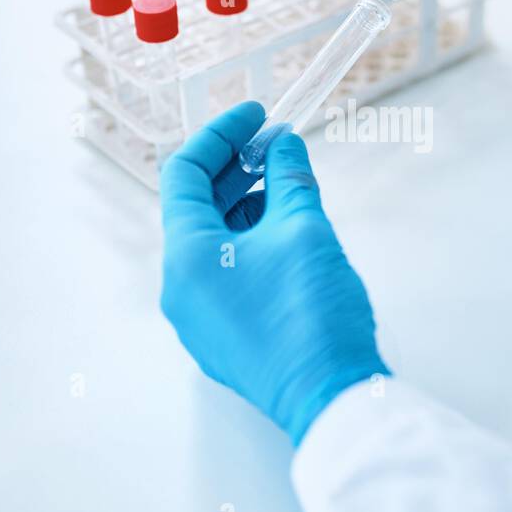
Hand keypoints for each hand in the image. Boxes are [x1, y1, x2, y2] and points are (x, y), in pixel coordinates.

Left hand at [160, 102, 387, 445]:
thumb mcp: (304, 229)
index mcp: (185, 256)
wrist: (330, 397)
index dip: (220, 135)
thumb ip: (289, 178)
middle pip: (196, 209)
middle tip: (277, 143)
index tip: (257, 114)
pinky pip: (227, 276)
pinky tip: (288, 232)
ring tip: (289, 187)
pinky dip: (251, 244)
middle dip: (235, 170)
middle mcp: (180, 290)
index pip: (183, 174)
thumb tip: (283, 147)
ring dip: (246, 207)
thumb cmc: (310, 314)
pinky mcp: (226, 340)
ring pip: (213, 244)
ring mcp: (201, 320)